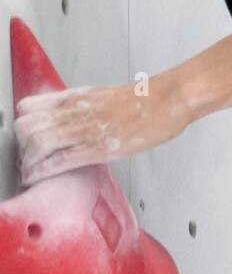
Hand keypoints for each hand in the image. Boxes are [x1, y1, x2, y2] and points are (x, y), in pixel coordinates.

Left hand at [14, 82, 187, 185]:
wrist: (167, 100)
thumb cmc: (143, 100)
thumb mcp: (103, 96)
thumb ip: (81, 107)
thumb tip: (67, 119)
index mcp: (76, 97)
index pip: (28, 106)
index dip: (23, 124)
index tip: (26, 138)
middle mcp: (75, 111)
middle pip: (26, 126)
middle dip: (21, 146)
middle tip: (27, 157)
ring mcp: (86, 130)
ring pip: (38, 143)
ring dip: (29, 161)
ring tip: (31, 170)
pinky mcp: (98, 148)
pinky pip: (60, 160)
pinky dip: (42, 171)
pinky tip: (35, 177)